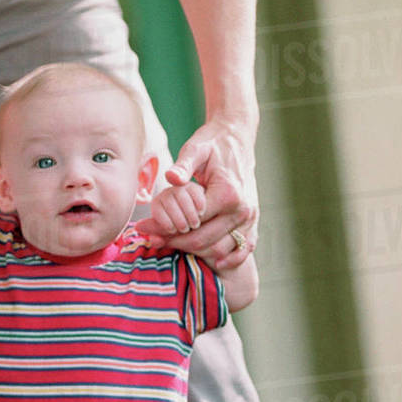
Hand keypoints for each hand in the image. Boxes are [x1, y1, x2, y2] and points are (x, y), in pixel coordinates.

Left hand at [136, 116, 258, 270]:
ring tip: (172, 246)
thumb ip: (183, 165)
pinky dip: (231, 259)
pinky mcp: (253, 221)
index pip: (194, 223)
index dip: (169, 230)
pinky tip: (216, 264)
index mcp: (228, 194)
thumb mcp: (195, 149)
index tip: (148, 231)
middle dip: (177, 243)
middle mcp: (242, 209)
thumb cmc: (212, 144)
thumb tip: (170, 177)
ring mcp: (250, 217)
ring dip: (197, 253)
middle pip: (205, 240)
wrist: (237, 138)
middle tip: (154, 242)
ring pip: (221, 248)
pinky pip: (244, 248)